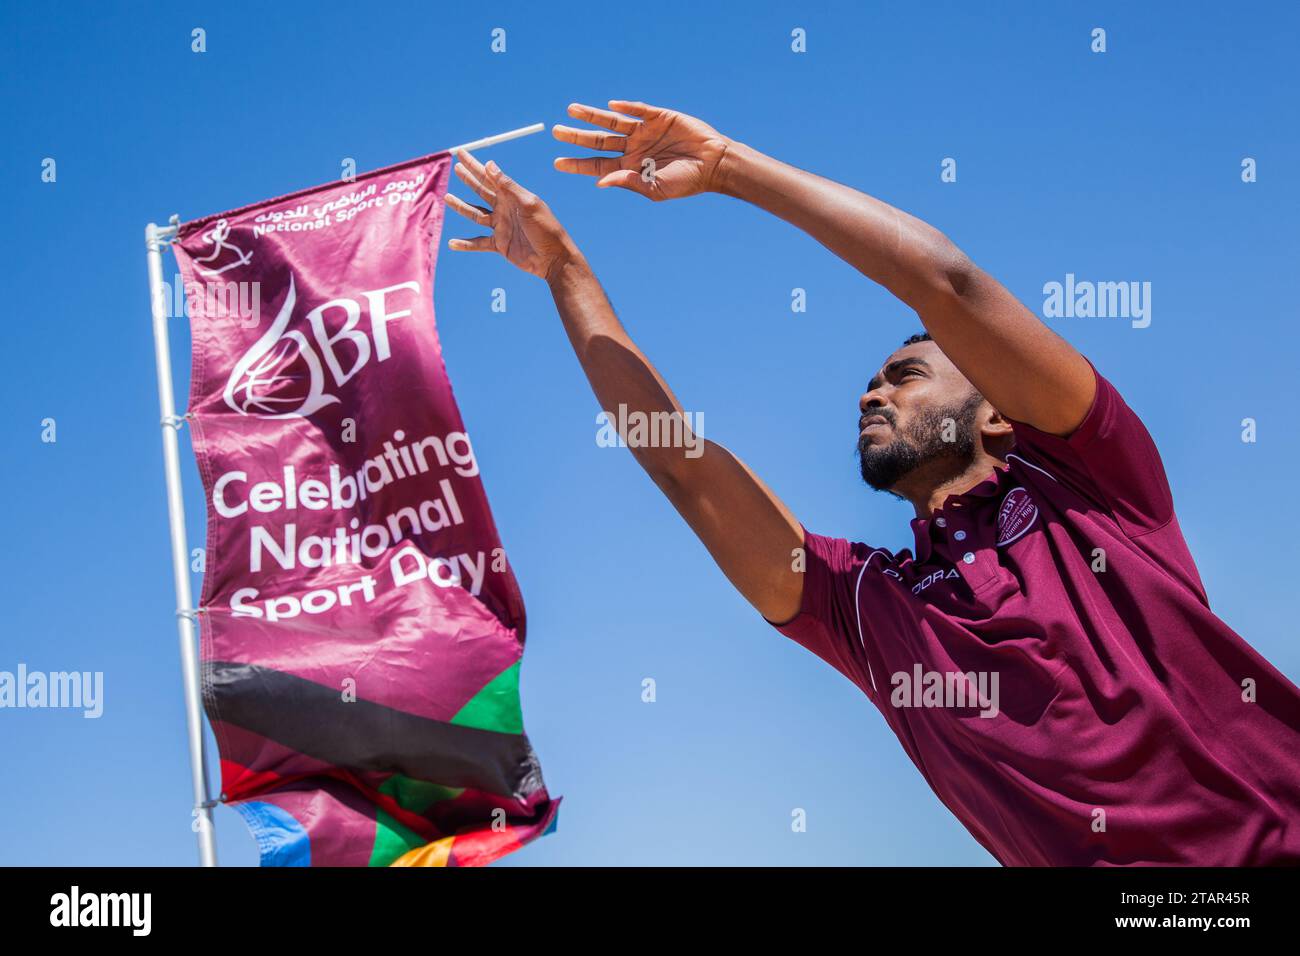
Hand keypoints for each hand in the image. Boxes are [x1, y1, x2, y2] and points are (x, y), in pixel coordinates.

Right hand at [445, 150, 578, 280]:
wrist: (554, 259)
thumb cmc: (547, 229)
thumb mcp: (528, 204)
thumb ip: (508, 186)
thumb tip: (490, 164)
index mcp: (512, 197)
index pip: (490, 177)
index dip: (475, 165)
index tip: (462, 154)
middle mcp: (505, 209)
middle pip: (482, 192)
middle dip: (469, 179)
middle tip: (456, 167)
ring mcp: (502, 227)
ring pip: (476, 215)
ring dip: (462, 207)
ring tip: (447, 198)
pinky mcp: (501, 245)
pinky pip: (479, 243)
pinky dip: (466, 244)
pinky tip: (452, 243)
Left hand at [553, 100, 731, 200]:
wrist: (715, 165)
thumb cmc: (687, 182)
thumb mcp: (656, 189)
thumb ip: (629, 183)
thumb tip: (600, 181)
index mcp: (630, 167)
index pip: (598, 164)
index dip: (578, 163)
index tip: (557, 162)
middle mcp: (633, 147)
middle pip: (598, 141)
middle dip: (577, 136)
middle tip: (555, 131)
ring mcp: (644, 131)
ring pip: (612, 123)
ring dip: (592, 116)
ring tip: (572, 110)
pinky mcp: (660, 116)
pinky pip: (639, 110)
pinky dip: (626, 108)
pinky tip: (612, 107)